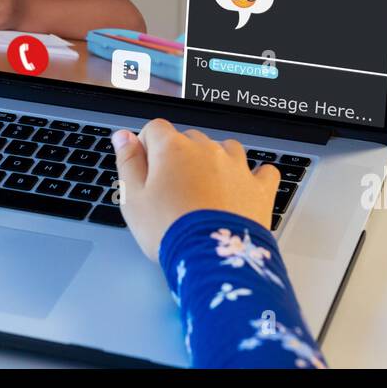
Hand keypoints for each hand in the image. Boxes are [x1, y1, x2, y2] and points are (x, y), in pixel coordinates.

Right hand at [112, 119, 280, 260]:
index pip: (155, 129)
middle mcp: (207, 149)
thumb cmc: (169, 230)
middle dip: (179, 158)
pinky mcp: (259, 187)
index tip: (146, 169)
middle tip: (172, 191)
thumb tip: (123, 137)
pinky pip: (263, 171)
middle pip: (189, 139)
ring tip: (205, 191)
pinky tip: (245, 188)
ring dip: (214, 162)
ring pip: (224, 149)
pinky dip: (253, 177)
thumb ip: (127, 162)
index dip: (147, 147)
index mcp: (173, 149)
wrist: (211, 259)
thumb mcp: (133, 198)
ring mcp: (236, 166)